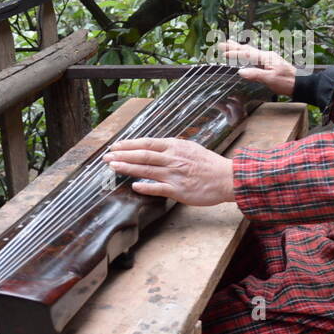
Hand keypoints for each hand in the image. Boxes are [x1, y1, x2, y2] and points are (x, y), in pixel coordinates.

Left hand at [104, 138, 235, 205]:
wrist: (226, 178)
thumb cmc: (209, 164)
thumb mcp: (191, 148)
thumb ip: (173, 148)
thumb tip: (157, 148)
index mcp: (175, 147)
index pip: (147, 143)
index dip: (129, 144)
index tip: (116, 146)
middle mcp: (172, 159)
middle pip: (142, 155)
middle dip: (122, 155)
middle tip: (107, 157)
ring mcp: (174, 174)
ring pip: (146, 170)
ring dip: (128, 168)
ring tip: (113, 167)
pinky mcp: (178, 190)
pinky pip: (158, 188)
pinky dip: (145, 187)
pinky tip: (134, 186)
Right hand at [218, 39, 295, 95]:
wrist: (301, 84)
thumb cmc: (287, 82)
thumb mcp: (270, 79)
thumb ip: (255, 74)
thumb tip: (241, 72)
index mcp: (266, 57)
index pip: (247, 54)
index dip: (234, 53)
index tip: (223, 53)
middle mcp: (267, 55)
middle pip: (248, 49)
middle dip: (234, 47)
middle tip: (222, 43)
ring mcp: (269, 59)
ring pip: (251, 51)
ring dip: (240, 48)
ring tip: (230, 44)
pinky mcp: (271, 63)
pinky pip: (255, 56)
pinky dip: (247, 54)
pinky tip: (246, 56)